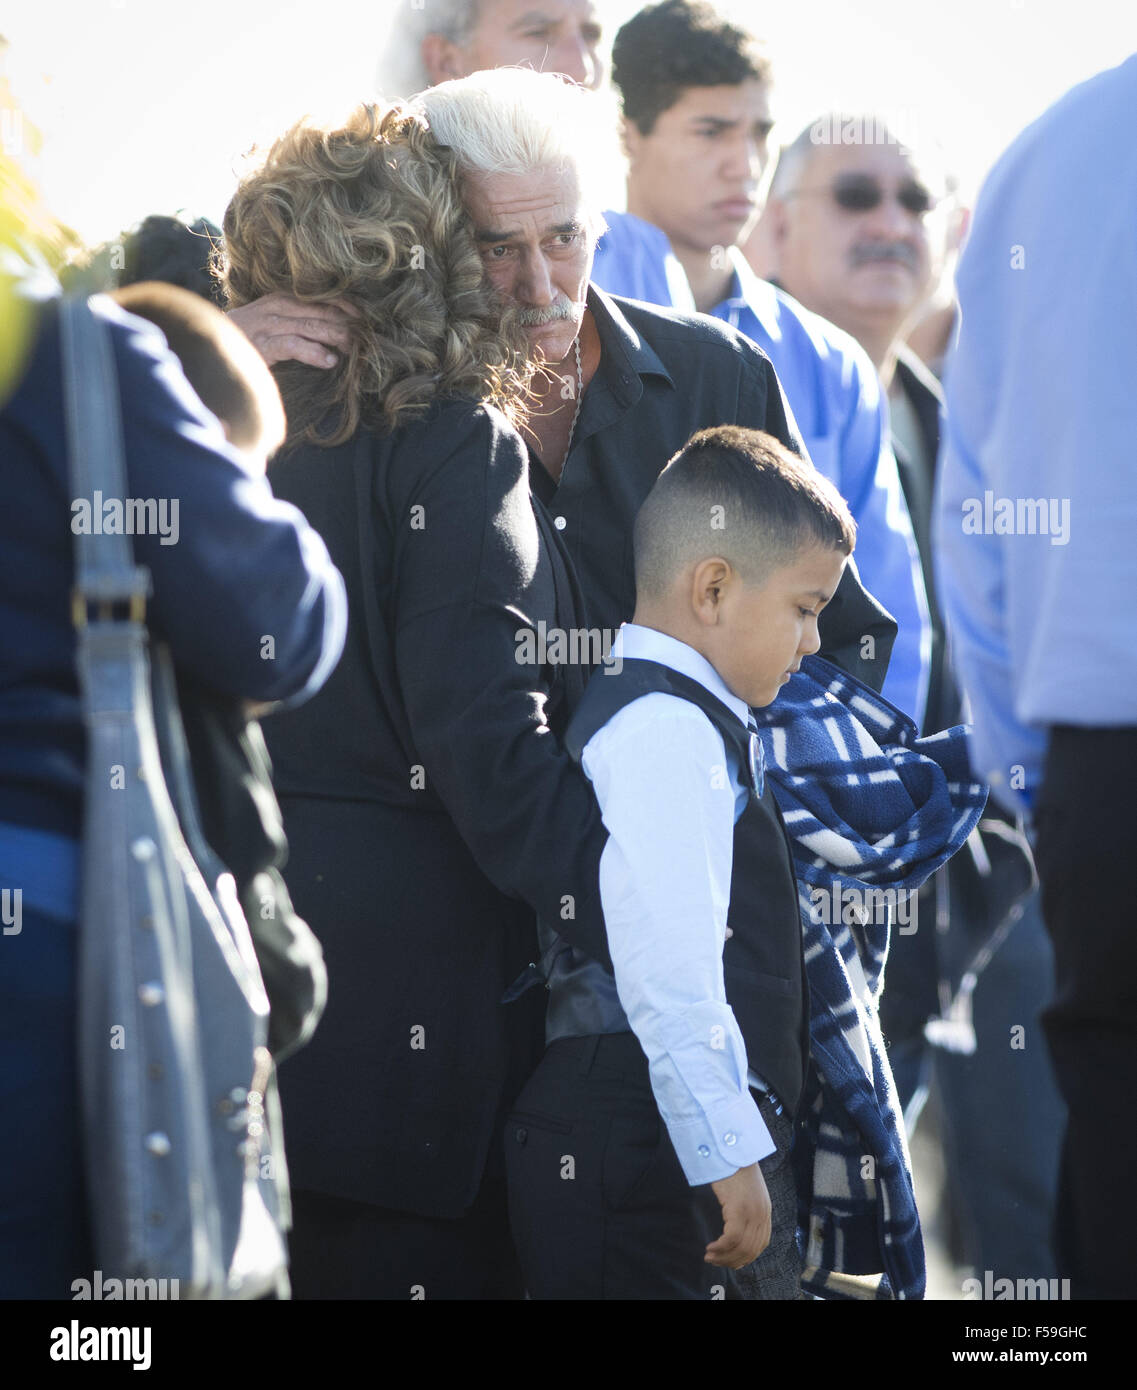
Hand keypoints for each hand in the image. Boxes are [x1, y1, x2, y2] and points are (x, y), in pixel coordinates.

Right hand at [227, 292, 355, 368]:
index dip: (347, 307)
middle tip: (367, 338)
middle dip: (347, 325)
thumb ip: (298, 322)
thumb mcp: (274, 322)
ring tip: (354, 348)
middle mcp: (278, 307)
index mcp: (283, 298)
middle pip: (322, 312)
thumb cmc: (248, 338)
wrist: (211, 346)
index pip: (322, 298)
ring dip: (336, 337)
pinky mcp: (264, 344)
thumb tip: (332, 331)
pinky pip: (294, 345)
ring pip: (312, 326)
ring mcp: (270, 324)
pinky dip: (314, 352)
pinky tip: (329, 361)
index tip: (366, 318)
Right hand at [706, 1162, 770, 1267]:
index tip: (731, 1262)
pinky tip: (710, 1247)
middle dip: (732, 1260)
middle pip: (750, 1249)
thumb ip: (748, 1208)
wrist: (730, 1148)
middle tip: (715, 1261)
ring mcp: (751, 1213)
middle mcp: (762, 1214)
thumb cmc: (734, 1167)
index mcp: (766, 1211)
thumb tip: (736, 1226)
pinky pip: (731, 1238)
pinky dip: (720, 1247)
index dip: (746, 1257)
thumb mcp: (748, 1191)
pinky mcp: (739, 1209)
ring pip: (740, 1247)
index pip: (761, 1245)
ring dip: (723, 1256)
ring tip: (709, 1256)